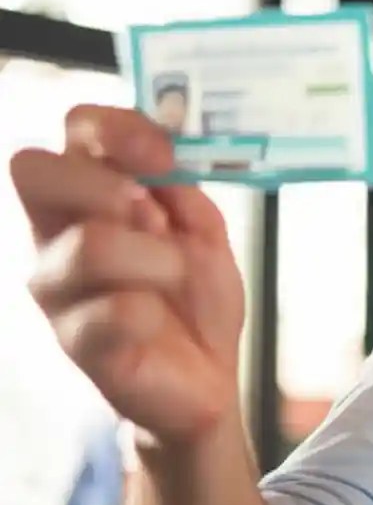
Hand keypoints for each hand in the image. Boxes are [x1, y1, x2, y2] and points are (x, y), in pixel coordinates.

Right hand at [10, 105, 245, 445]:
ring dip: (154, 257)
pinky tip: (156, 323)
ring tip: (174, 277)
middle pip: (31, 169)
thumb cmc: (195, 297)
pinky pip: (112, 311)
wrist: (208, 377)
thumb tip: (157, 161)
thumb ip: (179, 190)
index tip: (162, 155)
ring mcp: (58, 288)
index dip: (116, 127)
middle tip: (153, 216)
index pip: (74, 128)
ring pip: (87, 244)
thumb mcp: (203, 230)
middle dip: (103, 182)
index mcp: (89, 195)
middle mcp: (56, 233)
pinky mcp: (77, 342)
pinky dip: (151, 310)